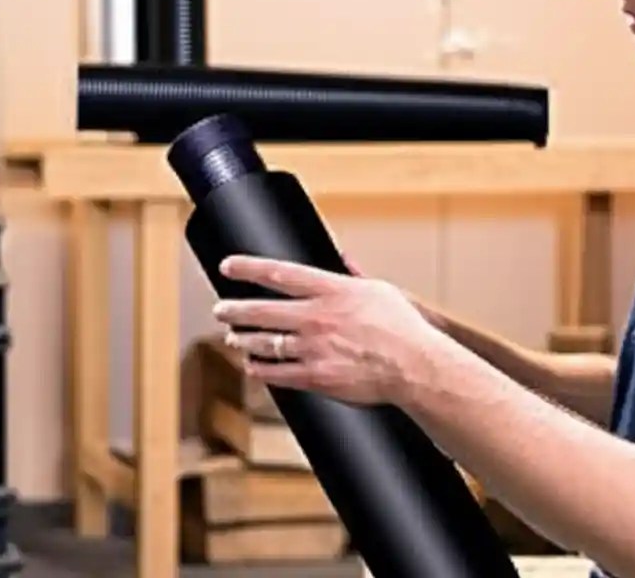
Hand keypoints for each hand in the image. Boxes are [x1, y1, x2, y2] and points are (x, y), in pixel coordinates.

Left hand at [212, 254, 450, 405]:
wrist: (414, 366)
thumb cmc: (403, 328)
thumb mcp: (380, 290)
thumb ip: (354, 275)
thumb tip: (342, 257)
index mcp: (331, 291)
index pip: (279, 273)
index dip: (248, 268)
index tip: (228, 266)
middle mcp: (316, 317)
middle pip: (262, 310)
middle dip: (234, 310)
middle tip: (220, 310)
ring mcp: (313, 348)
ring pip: (264, 343)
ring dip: (243, 340)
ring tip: (232, 338)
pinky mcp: (316, 377)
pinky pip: (277, 374)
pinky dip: (260, 370)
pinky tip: (252, 367)